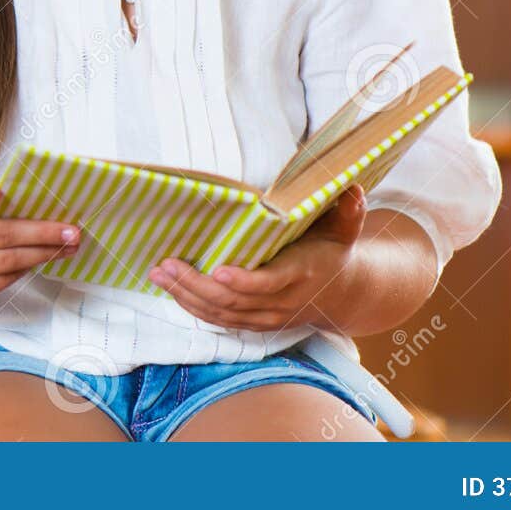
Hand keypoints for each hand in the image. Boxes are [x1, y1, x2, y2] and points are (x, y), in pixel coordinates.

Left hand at [150, 184, 367, 331]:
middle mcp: (280, 302)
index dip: (244, 281)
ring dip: (186, 295)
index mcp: (299, 276)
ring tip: (158, 272)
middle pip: (233, 301)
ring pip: (221, 314)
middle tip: (167, 264)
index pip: (268, 284)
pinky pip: (218, 320)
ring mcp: (265, 317)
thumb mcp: (346, 229)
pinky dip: (192, 306)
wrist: (342, 294)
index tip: (219, 270)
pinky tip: (169, 287)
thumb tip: (352, 186)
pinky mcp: (253, 323)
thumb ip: (349, 211)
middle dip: (196, 285)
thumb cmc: (334, 251)